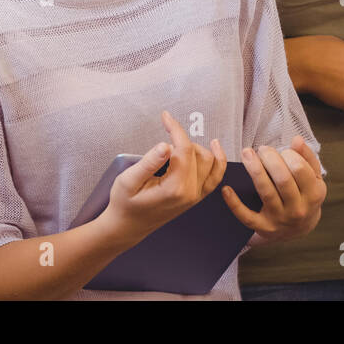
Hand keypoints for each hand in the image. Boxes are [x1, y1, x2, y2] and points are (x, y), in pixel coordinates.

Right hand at [101, 110, 226, 243]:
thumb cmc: (124, 204)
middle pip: (198, 153)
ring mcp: (195, 196)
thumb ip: (148, 162)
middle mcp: (190, 193)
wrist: (128, 226)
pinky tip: (214, 147)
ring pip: (210, 161)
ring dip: (197, 147)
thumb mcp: (129, 181)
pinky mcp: (196, 197)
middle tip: (165, 134)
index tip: (166, 117)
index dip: (176, 129)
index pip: (184, 149)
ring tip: (179, 141)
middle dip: (182, 139)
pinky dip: (218, 161)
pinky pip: (215, 176)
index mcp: (174, 188)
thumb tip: (165, 145)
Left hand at [222, 136, 325, 243]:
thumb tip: (297, 139)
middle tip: (262, 149)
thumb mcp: (313, 178)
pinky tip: (226, 189)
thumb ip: (307, 157)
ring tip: (246, 153)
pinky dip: (235, 204)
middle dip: (269, 158)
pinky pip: (247, 216)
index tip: (282, 151)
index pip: (299, 168)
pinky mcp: (263, 227)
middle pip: (282, 179)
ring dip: (254, 170)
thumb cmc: (304, 195)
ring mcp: (280, 219)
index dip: (288, 154)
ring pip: (266, 192)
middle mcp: (298, 209)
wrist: (298, 228)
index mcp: (314, 194)